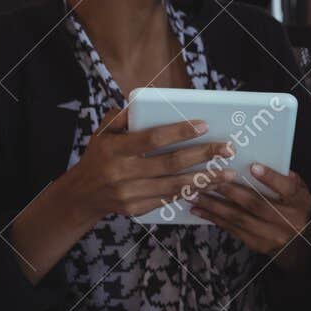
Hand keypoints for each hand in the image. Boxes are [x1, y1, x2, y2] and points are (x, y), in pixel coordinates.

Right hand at [55, 107, 234, 223]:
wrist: (82, 193)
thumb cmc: (100, 155)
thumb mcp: (103, 132)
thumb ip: (122, 115)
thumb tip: (142, 101)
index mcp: (115, 149)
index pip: (152, 139)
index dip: (179, 132)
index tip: (204, 126)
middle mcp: (121, 173)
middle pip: (170, 163)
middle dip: (202, 155)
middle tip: (228, 149)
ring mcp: (129, 193)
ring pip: (174, 185)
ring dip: (205, 179)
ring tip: (228, 173)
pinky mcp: (136, 209)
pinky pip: (168, 199)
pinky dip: (191, 193)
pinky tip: (210, 186)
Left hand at [191, 164, 310, 268]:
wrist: (298, 246)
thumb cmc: (296, 210)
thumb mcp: (301, 193)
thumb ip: (287, 179)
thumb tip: (263, 165)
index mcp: (300, 202)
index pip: (286, 188)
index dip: (270, 178)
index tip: (253, 167)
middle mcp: (288, 220)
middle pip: (257, 204)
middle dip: (232, 191)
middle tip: (211, 179)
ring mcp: (271, 235)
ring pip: (240, 218)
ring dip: (215, 206)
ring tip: (196, 194)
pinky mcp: (256, 243)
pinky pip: (233, 229)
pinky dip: (214, 219)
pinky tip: (200, 210)